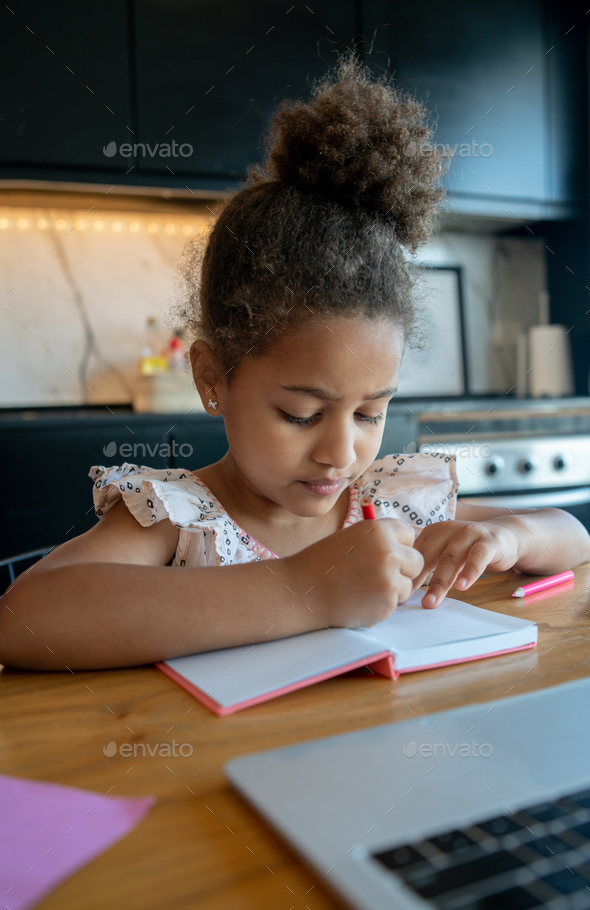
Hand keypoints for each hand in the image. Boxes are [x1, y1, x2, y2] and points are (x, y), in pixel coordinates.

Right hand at [283, 518, 423, 628]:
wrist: (301, 591)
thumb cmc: (322, 564)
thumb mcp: (352, 538)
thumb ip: (379, 540)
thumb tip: (406, 547)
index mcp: (377, 529)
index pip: (409, 534)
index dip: (398, 546)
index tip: (383, 556)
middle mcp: (388, 550)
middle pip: (417, 560)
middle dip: (402, 570)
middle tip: (376, 576)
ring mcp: (389, 577)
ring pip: (409, 584)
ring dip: (393, 590)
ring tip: (363, 589)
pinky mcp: (387, 601)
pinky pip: (397, 603)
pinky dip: (382, 605)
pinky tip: (360, 600)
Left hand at [412, 519, 521, 607]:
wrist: (505, 537)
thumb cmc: (470, 550)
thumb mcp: (447, 553)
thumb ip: (430, 565)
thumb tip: (406, 588)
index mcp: (433, 532)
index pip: (415, 554)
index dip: (406, 574)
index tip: (398, 593)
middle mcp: (448, 530)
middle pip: (429, 556)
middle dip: (418, 580)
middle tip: (408, 599)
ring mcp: (469, 534)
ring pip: (450, 558)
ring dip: (440, 581)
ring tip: (432, 601)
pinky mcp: (488, 541)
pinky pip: (478, 556)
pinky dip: (470, 571)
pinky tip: (463, 586)